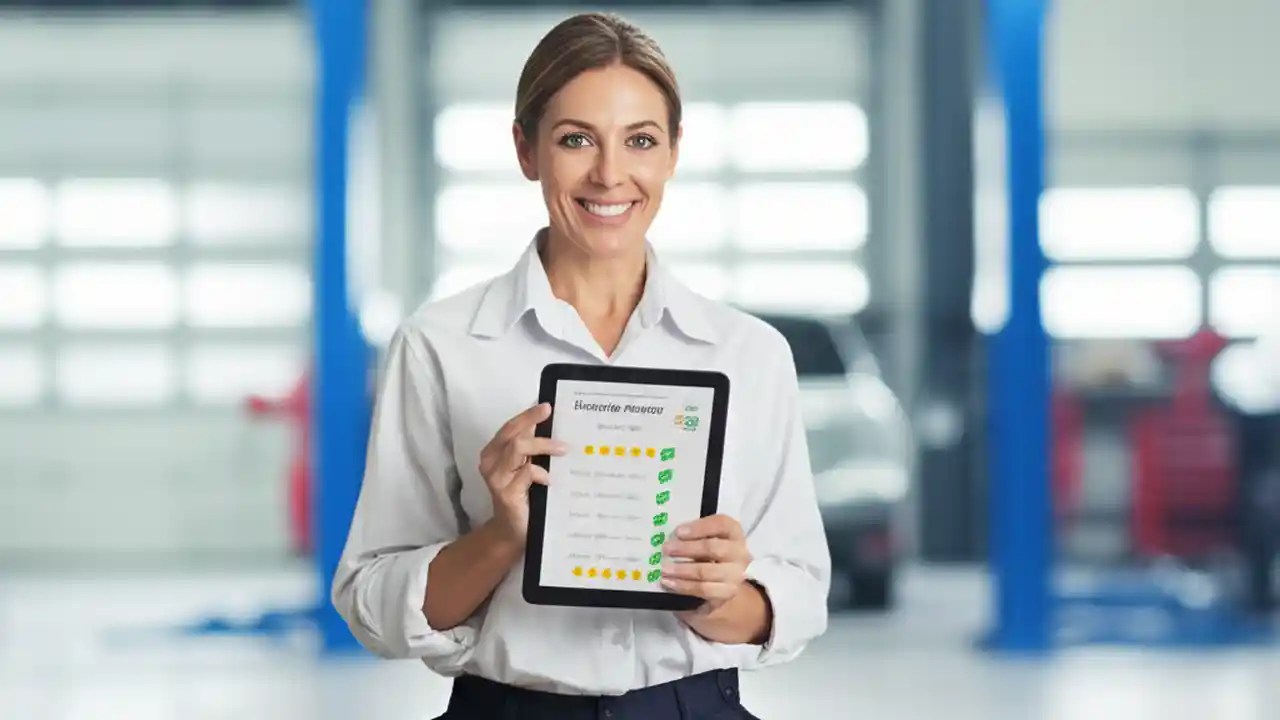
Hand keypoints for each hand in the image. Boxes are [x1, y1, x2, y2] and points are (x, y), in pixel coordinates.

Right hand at [477, 403, 565, 545]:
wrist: (512, 531)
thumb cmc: (523, 496)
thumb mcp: (526, 467)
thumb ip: (532, 449)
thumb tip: (552, 424)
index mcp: (495, 452)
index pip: (511, 427)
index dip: (527, 415)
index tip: (547, 406)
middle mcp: (490, 462)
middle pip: (512, 434)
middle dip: (532, 420)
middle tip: (552, 415)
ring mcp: (497, 478)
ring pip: (518, 448)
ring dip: (543, 445)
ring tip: (563, 449)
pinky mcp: (506, 494)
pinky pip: (527, 473)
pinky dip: (541, 472)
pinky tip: (551, 479)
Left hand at [660, 514, 751, 613]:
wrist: (724, 580)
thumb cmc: (710, 553)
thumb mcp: (705, 539)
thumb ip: (692, 536)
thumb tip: (671, 539)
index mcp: (734, 532)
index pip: (721, 524)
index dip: (699, 527)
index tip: (678, 532)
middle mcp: (739, 552)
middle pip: (713, 548)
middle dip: (687, 549)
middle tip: (666, 549)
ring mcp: (735, 574)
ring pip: (707, 571)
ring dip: (682, 569)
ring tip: (664, 569)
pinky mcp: (728, 593)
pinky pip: (704, 589)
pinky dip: (684, 586)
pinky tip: (669, 582)